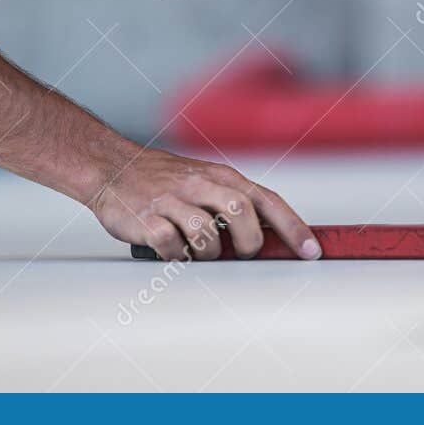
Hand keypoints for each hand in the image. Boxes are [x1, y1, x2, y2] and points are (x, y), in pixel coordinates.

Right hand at [84, 142, 320, 261]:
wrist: (112, 167)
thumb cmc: (162, 180)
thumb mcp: (203, 179)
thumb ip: (232, 201)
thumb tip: (270, 234)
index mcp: (220, 175)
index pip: (266, 199)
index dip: (292, 226)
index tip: (312, 250)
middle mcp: (199, 184)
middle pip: (241, 212)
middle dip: (249, 242)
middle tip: (241, 254)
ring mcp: (172, 201)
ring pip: (207, 234)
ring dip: (208, 253)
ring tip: (197, 251)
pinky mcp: (147, 220)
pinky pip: (172, 247)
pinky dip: (177, 257)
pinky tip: (172, 250)